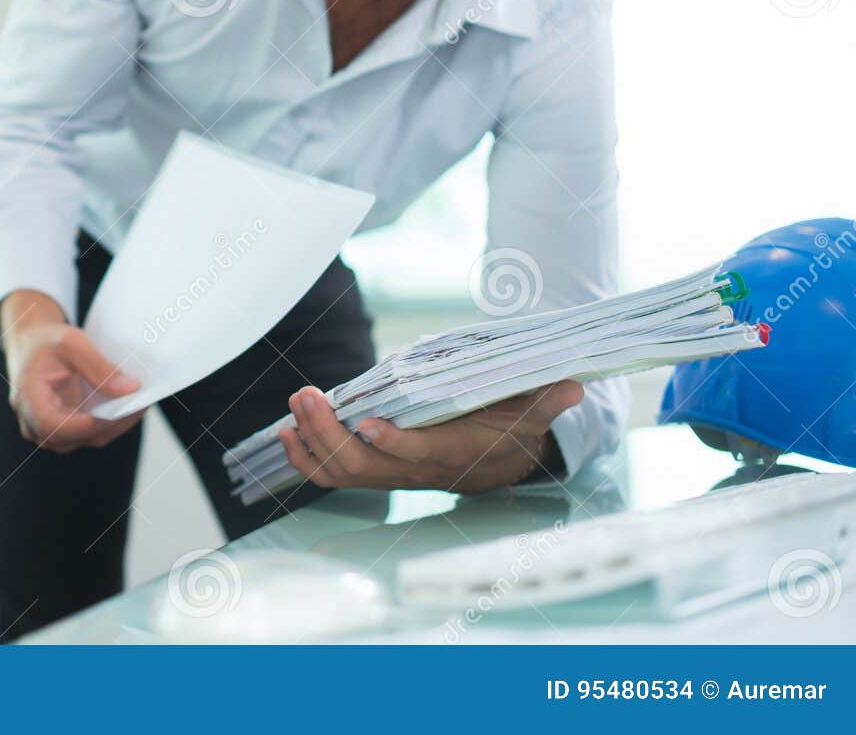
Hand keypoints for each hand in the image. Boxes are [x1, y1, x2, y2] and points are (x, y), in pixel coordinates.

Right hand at [0, 289, 143, 451]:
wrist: (31, 345)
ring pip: (87, 439)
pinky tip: (130, 406)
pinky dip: (112, 422)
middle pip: (75, 437)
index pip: (51, 425)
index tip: (115, 413)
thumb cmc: (46, 341)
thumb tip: (131, 389)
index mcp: (27, 399)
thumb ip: (99, 367)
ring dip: (116, 424)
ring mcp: (49, 432)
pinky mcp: (65, 431)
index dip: (83, 425)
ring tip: (141, 402)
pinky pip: (91, 434)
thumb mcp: (71, 342)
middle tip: (141, 402)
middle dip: (111, 423)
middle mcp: (33, 423)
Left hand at [279, 380, 581, 494]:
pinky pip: (334, 473)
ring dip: (312, 441)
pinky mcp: (374, 469)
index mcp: (454, 453)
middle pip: (364, 466)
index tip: (367, 422)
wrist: (498, 464)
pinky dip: (307, 456)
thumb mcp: (532, 411)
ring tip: (294, 406)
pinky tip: (287, 433)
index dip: (393, 443)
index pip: (420, 454)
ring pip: (343, 471)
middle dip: (329, 434)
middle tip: (305, 396)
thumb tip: (571, 385)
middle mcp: (417, 470)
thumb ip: (546, 400)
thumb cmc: (510, 428)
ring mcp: (391, 474)